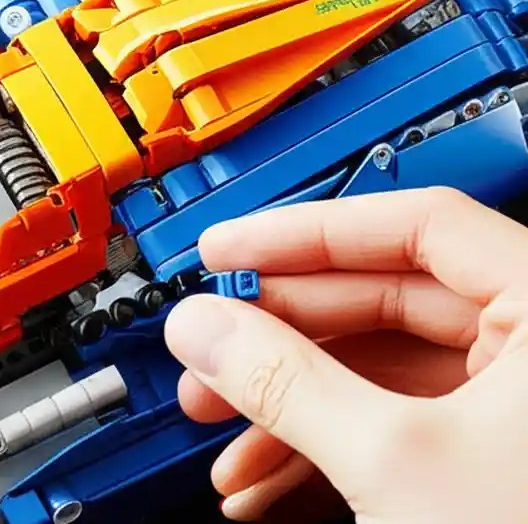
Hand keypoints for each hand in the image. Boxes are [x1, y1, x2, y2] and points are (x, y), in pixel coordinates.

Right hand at [163, 187, 527, 523]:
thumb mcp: (394, 459)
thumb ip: (287, 380)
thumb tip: (208, 327)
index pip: (415, 226)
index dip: (306, 233)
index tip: (229, 252)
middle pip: (385, 302)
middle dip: (282, 338)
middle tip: (210, 347)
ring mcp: (517, 408)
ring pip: (381, 373)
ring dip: (291, 403)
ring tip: (224, 434)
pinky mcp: (492, 460)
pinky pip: (394, 426)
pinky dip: (325, 446)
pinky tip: (265, 478)